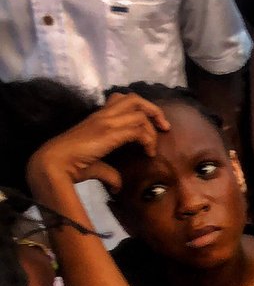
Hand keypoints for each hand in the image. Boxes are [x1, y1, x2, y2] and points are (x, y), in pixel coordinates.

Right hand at [26, 91, 170, 194]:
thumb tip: (117, 186)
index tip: (153, 126)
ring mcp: (106, 121)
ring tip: (153, 147)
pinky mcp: (110, 132)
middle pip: (134, 98)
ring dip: (152, 130)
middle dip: (154, 110)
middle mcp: (103, 115)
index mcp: (99, 117)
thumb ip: (110, 172)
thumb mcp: (97, 166)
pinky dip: (148, 140)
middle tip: (164, 127)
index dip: (140, 109)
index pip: (121, 100)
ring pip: (139, 112)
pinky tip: (148, 153)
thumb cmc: (73, 164)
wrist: (57, 162)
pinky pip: (138, 129)